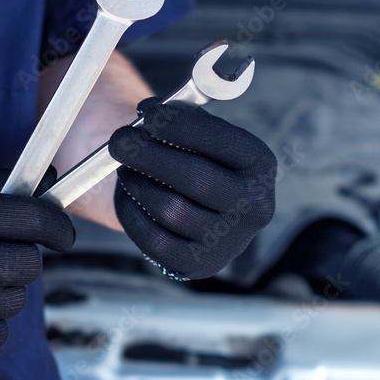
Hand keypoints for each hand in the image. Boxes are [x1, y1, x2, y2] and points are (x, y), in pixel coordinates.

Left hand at [110, 97, 276, 279]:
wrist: (206, 213)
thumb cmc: (200, 162)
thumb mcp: (203, 138)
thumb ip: (182, 121)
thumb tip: (148, 114)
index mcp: (261, 166)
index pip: (222, 142)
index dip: (179, 126)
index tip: (146, 114)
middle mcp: (255, 206)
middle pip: (196, 178)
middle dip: (149, 154)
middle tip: (119, 140)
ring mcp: (230, 241)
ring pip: (171, 209)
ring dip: (138, 183)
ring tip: (125, 168)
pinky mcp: (201, 264)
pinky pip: (154, 240)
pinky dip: (132, 214)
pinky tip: (128, 196)